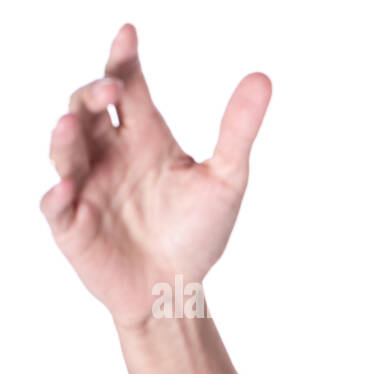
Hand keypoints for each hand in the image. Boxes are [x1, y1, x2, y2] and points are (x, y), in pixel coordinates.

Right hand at [40, 24, 270, 329]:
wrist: (177, 288)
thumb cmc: (197, 233)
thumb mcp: (226, 179)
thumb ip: (238, 129)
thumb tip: (263, 77)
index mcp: (144, 137)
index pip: (127, 87)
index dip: (123, 60)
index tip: (129, 34)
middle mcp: (109, 153)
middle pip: (88, 108)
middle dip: (93, 94)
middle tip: (112, 87)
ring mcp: (85, 186)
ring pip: (64, 150)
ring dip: (65, 136)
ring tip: (73, 123)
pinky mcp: (71, 223)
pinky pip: (56, 205)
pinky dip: (58, 195)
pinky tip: (68, 189)